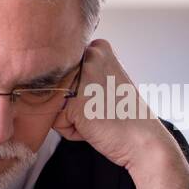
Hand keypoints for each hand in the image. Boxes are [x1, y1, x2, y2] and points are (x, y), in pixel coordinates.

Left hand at [52, 38, 181, 171]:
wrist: (143, 140)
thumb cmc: (125, 116)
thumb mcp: (105, 81)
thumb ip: (81, 74)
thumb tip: (45, 82)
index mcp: (99, 48)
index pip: (65, 71)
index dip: (79, 91)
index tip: (104, 97)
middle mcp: (90, 56)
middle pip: (57, 84)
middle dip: (72, 102)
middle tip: (101, 109)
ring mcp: (83, 77)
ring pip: (54, 101)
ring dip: (70, 117)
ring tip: (97, 118)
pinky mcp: (75, 102)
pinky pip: (56, 121)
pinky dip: (72, 130)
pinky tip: (94, 127)